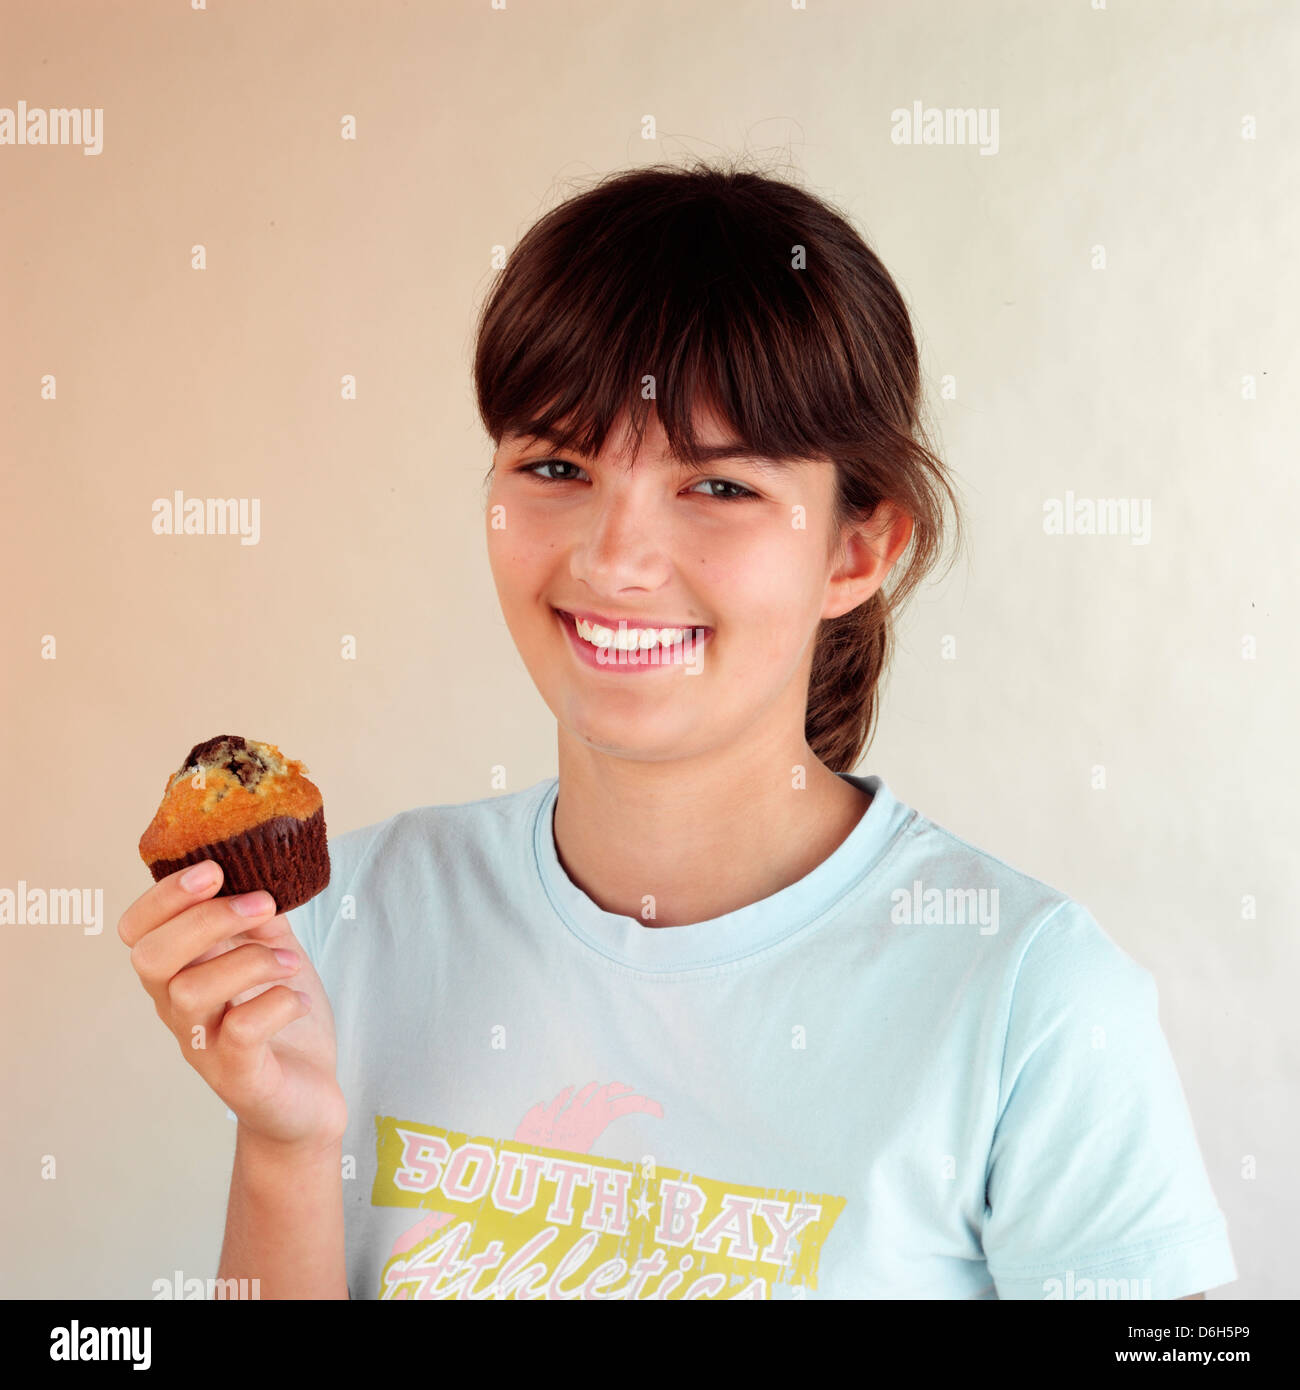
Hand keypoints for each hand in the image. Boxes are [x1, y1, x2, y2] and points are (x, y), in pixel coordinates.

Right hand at [118, 860, 346, 1151]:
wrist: (308, 1098)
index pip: (136, 930)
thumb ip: (258, 916)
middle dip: (205, 919)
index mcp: (179, 972)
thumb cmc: (281, 1017)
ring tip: (290, 961)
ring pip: (191, 992)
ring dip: (250, 961)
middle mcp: (178, 1010)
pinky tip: (298, 999)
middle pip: (151, 958)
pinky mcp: (237, 1077)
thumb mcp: (272, 951)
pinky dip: (276, 1004)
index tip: (213, 869)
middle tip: (262, 904)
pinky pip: (239, 1032)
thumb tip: (256, 869)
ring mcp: (203, 1046)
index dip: (164, 896)